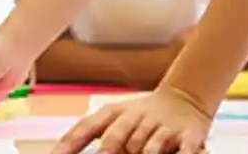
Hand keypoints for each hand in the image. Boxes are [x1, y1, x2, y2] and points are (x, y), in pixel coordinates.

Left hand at [52, 87, 210, 153]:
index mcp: (115, 113)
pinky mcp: (188, 135)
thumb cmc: (143, 117)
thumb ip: (92, 133)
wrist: (185, 98)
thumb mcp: (118, 118)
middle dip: (107, 151)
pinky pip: (184, 150)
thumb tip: (60, 152)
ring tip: (148, 153)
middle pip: (117, 137)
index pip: (88, 126)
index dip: (70, 142)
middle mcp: (137, 117)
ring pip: (147, 149)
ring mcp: (162, 126)